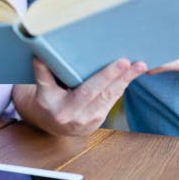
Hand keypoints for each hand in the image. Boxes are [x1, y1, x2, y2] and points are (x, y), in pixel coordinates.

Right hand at [13, 58, 145, 136]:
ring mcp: (91, 120)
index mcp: (60, 107)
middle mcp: (77, 116)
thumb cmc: (47, 101)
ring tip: (139, 65)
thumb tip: (39, 54)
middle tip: (128, 62)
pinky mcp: (100, 119)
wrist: (53, 125)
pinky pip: (112, 99)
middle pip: (98, 92)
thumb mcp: (41, 90)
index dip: (100, 76)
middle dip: (115, 76)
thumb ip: (42, 73)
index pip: (82, 90)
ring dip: (126, 80)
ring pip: (110, 96)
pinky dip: (122, 85)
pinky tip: (132, 74)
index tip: (117, 62)